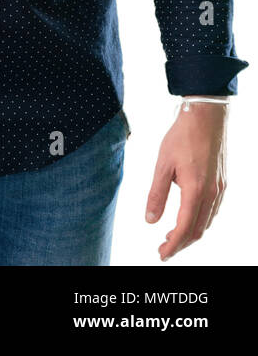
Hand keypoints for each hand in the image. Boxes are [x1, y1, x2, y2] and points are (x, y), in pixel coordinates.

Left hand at [146, 100, 227, 260]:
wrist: (205, 118)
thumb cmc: (181, 138)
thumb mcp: (162, 165)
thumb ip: (156, 194)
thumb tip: (149, 220)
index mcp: (195, 190)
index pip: (183, 227)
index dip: (173, 245)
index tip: (161, 254)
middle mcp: (211, 194)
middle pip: (197, 230)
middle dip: (181, 243)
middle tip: (163, 249)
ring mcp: (220, 189)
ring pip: (206, 222)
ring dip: (190, 233)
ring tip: (171, 236)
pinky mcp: (221, 183)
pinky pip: (212, 211)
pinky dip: (199, 221)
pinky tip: (187, 218)